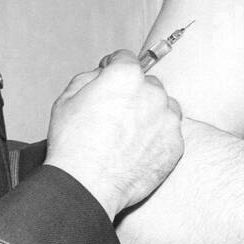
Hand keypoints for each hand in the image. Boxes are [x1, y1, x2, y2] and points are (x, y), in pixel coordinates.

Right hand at [45, 51, 183, 218]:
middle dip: (133, 93)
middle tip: (115, 114)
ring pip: (163, 107)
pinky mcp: (175, 145)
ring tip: (127, 134)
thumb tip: (104, 74)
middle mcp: (153, 93)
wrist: (87, 185)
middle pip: (147, 83)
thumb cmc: (74, 144)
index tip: (109, 76)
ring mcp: (168, 120)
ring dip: (149, 114)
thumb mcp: (68, 98)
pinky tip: (136, 149)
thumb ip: (90, 77)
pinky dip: (157, 138)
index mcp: (126, 76)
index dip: (113, 67)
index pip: (125, 58)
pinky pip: (169, 133)